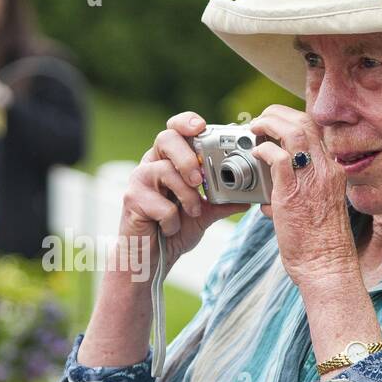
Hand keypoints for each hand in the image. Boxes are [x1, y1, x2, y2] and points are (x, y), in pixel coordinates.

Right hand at [122, 111, 247, 271]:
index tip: (201, 126)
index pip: (175, 130)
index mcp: (169, 161)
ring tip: (192, 213)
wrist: (150, 259)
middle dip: (188, 157)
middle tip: (200, 180)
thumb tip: (250, 197)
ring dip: (187, 197)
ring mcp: (139, 180)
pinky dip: (173, 221)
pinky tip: (169, 229)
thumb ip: (223, 203)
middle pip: (166, 139)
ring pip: (165, 171)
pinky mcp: (131, 200)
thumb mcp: (204, 215)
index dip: (186, 122)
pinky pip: (161, 205)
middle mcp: (152, 165)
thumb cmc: (173, 231)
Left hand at [248, 104, 358, 286]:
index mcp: (333, 172)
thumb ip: (298, 196)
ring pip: (294, 131)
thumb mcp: (318, 210)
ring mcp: (312, 179)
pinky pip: (278, 157)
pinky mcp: (294, 192)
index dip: (292, 121)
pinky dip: (263, 149)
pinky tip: (255, 153)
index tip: (274, 124)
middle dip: (278, 114)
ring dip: (269, 124)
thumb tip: (268, 200)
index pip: (315, 132)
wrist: (327, 267)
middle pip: (305, 122)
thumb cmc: (320, 246)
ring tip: (254, 129)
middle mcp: (326, 170)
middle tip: (259, 121)